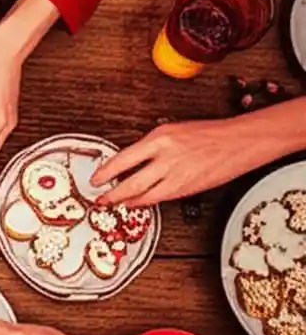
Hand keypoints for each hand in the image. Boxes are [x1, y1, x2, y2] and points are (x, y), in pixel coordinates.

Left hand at [92, 117, 273, 206]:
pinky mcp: (186, 188)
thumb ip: (151, 146)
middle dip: (110, 193)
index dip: (105, 171)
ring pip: (142, 194)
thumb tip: (130, 160)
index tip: (95, 178)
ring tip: (114, 203)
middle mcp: (165, 156)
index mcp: (160, 138)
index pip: (123, 158)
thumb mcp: (173, 131)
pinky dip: (144, 202)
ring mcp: (176, 175)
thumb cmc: (209, 134)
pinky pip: (158, 199)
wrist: (238, 141)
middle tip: (99, 198)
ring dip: (124, 201)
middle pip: (129, 181)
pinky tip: (136, 203)